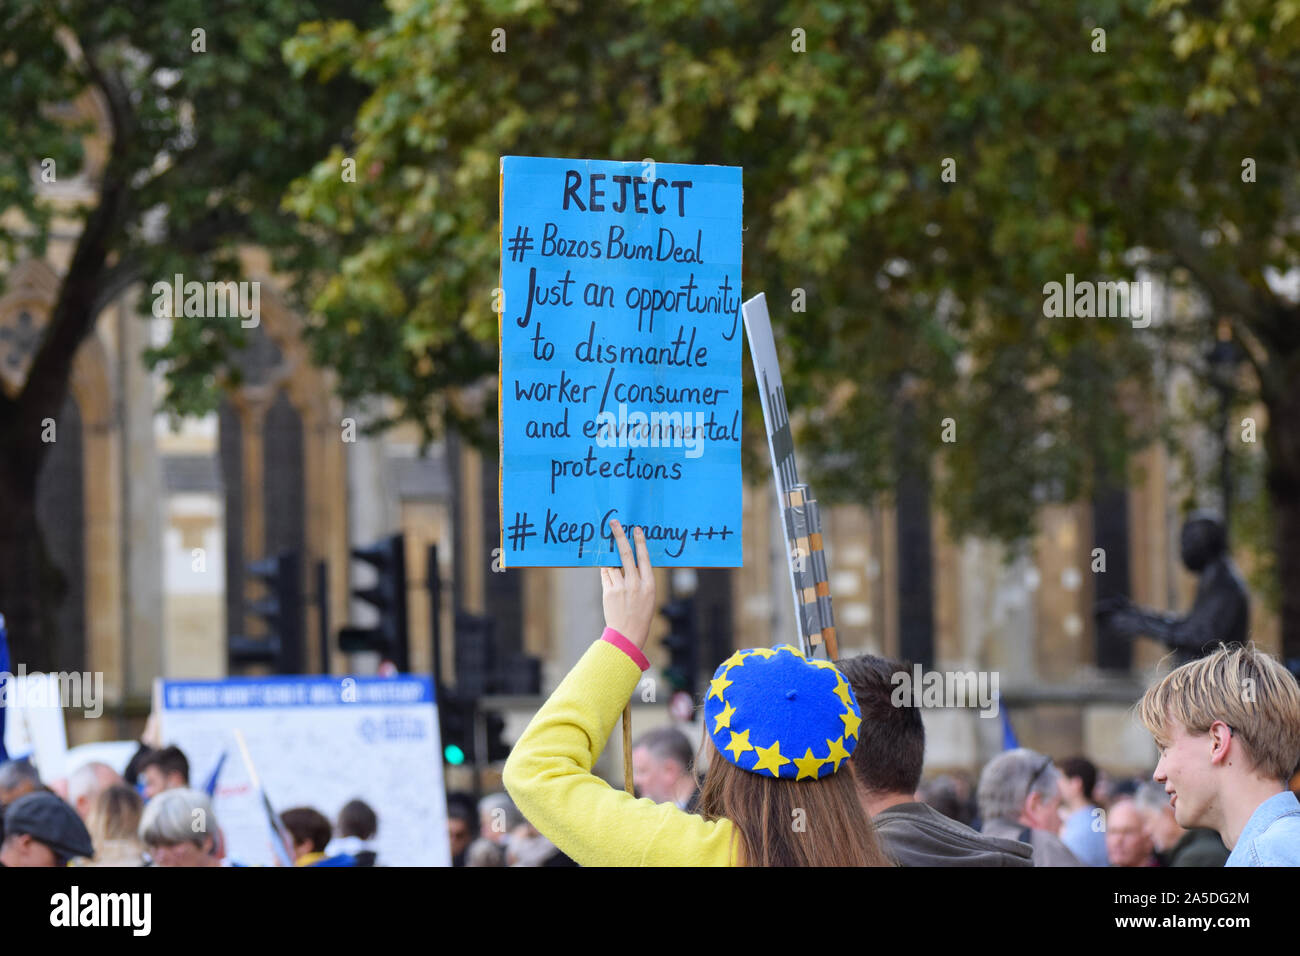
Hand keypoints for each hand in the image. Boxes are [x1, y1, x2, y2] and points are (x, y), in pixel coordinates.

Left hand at [601, 520, 655, 650]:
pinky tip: (607, 569)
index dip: (640, 542)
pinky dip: (606, 570)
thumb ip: (640, 578)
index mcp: (649, 584)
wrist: (628, 635)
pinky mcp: (609, 592)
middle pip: (625, 554)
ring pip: (612, 564)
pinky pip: (606, 575)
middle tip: (613, 523)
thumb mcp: (647, 595)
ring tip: (609, 548)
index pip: (644, 557)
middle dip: (619, 536)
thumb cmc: (640, 614)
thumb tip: (626, 561)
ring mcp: (620, 588)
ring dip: (610, 556)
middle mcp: (635, 584)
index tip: (636, 529)